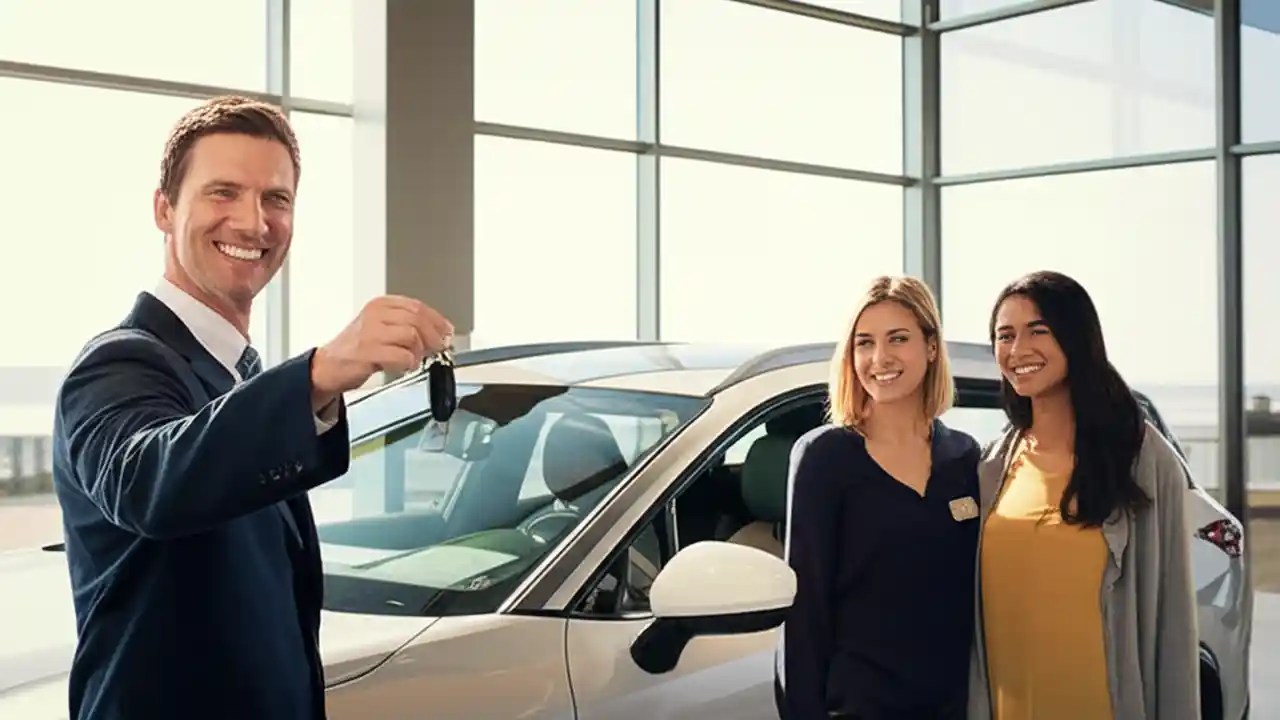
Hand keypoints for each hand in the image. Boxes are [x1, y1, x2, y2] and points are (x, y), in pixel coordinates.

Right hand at [310, 296, 452, 409]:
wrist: (328, 366)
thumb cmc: (357, 349)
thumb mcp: (382, 328)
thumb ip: (408, 326)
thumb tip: (440, 334)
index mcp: (380, 305)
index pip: (418, 306)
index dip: (437, 321)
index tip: (447, 332)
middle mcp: (375, 314)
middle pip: (418, 319)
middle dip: (433, 337)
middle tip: (436, 349)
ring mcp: (370, 332)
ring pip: (412, 336)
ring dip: (418, 352)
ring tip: (411, 359)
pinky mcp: (368, 351)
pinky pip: (402, 356)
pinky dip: (408, 364)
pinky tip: (401, 366)